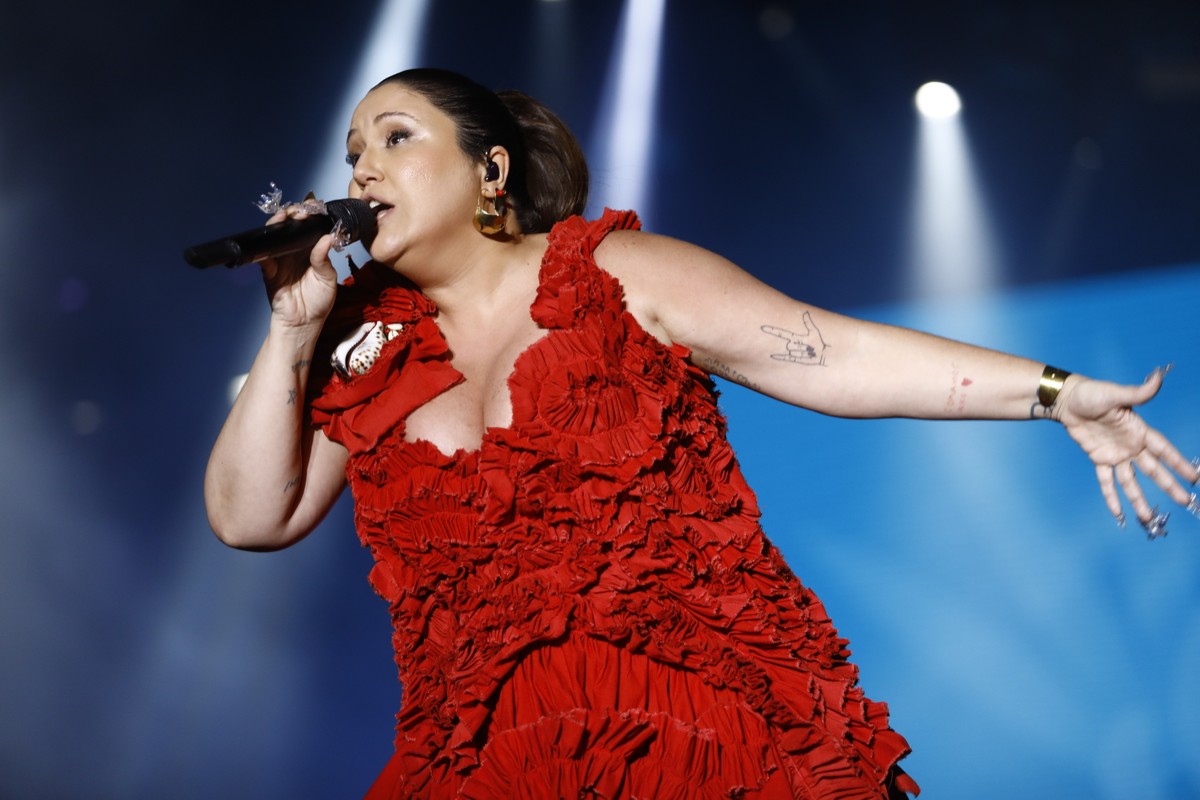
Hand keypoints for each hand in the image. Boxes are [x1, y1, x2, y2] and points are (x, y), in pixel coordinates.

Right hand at [259, 206, 339, 330]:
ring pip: (276, 235)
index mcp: (312, 251)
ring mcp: (281, 259)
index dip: (310, 217)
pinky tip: (269, 238)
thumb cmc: (318, 302)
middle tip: (298, 212)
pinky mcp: (268, 269)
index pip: (310, 228)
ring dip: (278, 224)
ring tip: (284, 217)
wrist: (302, 323)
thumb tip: (327, 238)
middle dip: (293, 215)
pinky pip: (263, 255)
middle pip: (291, 227)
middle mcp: (296, 252)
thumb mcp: (327, 280)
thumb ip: (324, 260)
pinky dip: (263, 247)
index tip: (312, 210)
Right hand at [761, 312, 829, 364]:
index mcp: (795, 337)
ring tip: (809, 353)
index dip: (772, 331)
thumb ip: (809, 323)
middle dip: (800, 348)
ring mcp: (792, 352)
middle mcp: (792, 344)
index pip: (781, 333)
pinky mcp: (794, 359)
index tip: (763, 327)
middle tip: (809, 348)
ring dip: (802, 354)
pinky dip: (779, 357)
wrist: (822, 355)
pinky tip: (772, 356)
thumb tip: (805, 312)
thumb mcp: (814, 332)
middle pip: (789, 346)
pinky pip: (785, 358)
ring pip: (792, 353)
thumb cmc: (819, 343)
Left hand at [1056, 368, 1199, 534]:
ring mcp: (1115, 453)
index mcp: (1140, 430)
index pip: (1164, 450)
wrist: (1066, 401)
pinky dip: (1111, 495)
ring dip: (1139, 498)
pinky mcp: (1099, 458)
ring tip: (1148, 517)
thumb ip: (1138, 392)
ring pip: (1131, 481)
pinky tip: (1117, 512)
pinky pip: (1106, 480)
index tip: (1195, 478)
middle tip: (1185, 501)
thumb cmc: (1091, 393)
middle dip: (1169, 485)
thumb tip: (1158, 377)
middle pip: (1153, 469)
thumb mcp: (1115, 394)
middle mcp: (1131, 445)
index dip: (1179, 463)